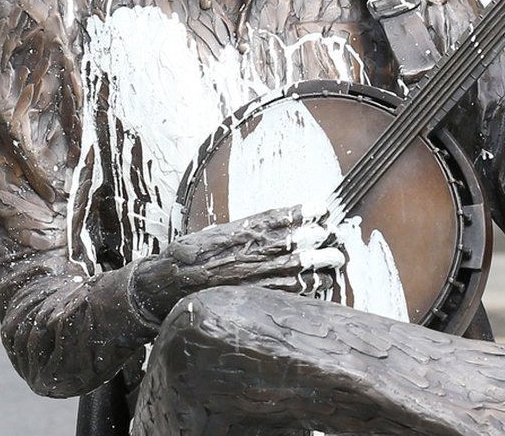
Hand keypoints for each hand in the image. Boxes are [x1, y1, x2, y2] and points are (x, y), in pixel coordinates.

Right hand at [130, 203, 344, 321]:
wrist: (168, 286)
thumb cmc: (191, 257)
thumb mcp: (215, 232)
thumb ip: (245, 228)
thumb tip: (276, 222)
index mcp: (241, 231)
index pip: (279, 217)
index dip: (304, 212)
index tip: (322, 207)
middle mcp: (250, 253)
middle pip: (296, 243)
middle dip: (320, 239)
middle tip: (336, 235)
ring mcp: (254, 277)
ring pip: (298, 269)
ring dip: (321, 264)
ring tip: (337, 259)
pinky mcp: (255, 298)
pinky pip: (290, 293)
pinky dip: (310, 287)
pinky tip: (323, 282)